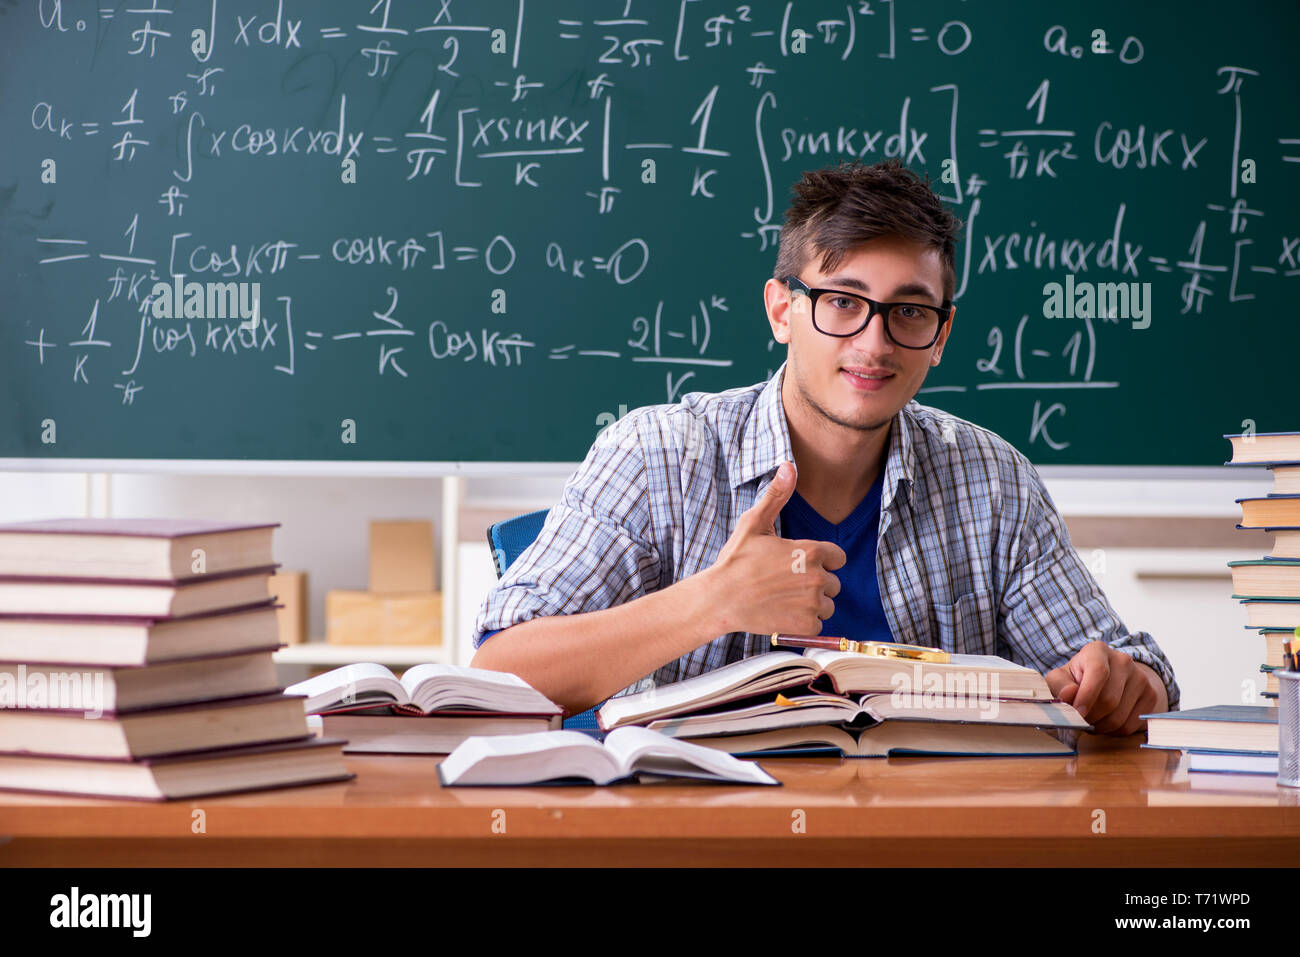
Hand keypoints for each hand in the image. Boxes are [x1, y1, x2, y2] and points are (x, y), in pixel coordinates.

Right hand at [706, 460, 846, 637]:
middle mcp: (817, 577)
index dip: (820, 560)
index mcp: (810, 551)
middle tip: (785, 582)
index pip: (838, 557)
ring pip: (827, 604)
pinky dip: (803, 621)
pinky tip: (783, 612)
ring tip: (784, 598)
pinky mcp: (805, 625)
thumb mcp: (754, 523)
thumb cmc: (736, 560)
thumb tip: (789, 466)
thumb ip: (777, 495)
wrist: (719, 599)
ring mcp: (812, 603)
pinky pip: (818, 624)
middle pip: (833, 582)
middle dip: (815, 583)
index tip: (799, 564)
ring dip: (811, 604)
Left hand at [1045, 640, 1167, 735]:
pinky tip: (1105, 721)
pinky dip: (1113, 731)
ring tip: (1091, 720)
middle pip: (1109, 700)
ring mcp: (1140, 678)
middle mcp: (1123, 660)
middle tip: (1080, 720)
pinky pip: (1130, 725)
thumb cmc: (1078, 678)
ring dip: (1100, 726)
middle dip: (1090, 717)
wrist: (1107, 678)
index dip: (1087, 696)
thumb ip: (1059, 684)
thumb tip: (1069, 694)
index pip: (1098, 672)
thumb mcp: (1061, 677)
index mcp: (1098, 651)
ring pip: (1119, 717)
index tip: (1077, 712)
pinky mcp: (1150, 696)